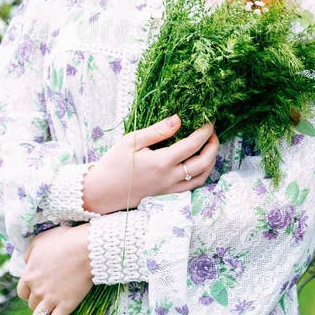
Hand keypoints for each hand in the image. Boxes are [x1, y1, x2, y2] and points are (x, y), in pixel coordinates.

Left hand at [16, 224, 91, 314]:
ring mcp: (51, 299)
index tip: (36, 291)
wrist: (85, 249)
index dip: (29, 292)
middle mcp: (37, 289)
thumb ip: (29, 253)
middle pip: (31, 304)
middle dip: (38, 302)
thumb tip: (26, 262)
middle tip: (47, 299)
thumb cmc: (64, 241)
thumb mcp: (40, 240)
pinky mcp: (65, 306)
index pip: (22, 292)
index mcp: (29, 275)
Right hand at [83, 114, 219, 213]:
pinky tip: (199, 163)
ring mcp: (170, 189)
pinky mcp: (168, 195)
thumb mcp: (132, 141)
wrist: (102, 192)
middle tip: (213, 132)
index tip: (210, 120)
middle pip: (204, 163)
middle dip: (213, 145)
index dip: (205, 131)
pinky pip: (193, 186)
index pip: (192, 145)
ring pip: (202, 177)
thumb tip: (179, 119)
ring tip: (209, 146)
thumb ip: (157, 131)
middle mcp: (169, 178)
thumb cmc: (114, 163)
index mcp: (161, 162)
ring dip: (211, 161)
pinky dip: (202, 174)